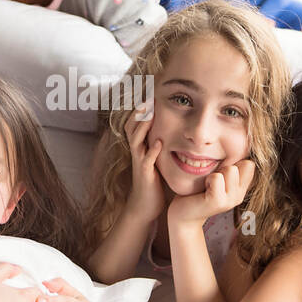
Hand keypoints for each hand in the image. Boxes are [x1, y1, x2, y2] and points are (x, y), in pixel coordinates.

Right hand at [122, 101, 165, 224]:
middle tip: (148, 97)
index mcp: (139, 146)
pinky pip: (146, 160)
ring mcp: (139, 162)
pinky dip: (151, 151)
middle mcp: (137, 152)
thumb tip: (170, 129)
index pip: (135, 122)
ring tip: (149, 113)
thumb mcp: (155, 159)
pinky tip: (158, 142)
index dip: (140, 109)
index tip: (150, 93)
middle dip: (139, 112)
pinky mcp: (145, 175)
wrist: (145, 207)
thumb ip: (159, 144)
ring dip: (142, 126)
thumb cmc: (154, 183)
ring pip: (135, 140)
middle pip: (131, 126)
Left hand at [167, 159, 254, 228]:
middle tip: (212, 180)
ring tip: (207, 184)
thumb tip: (241, 147)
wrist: (183, 214)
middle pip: (243, 164)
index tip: (220, 172)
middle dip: (224, 166)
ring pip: (231, 169)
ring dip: (215, 172)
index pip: (250, 164)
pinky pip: (217, 177)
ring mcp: (230, 200)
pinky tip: (203, 189)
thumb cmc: (198, 190)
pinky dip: (207, 179)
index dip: (234, 161)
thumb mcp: (217, 176)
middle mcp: (239, 195)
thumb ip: (229, 165)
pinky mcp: (218, 202)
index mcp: (241, 189)